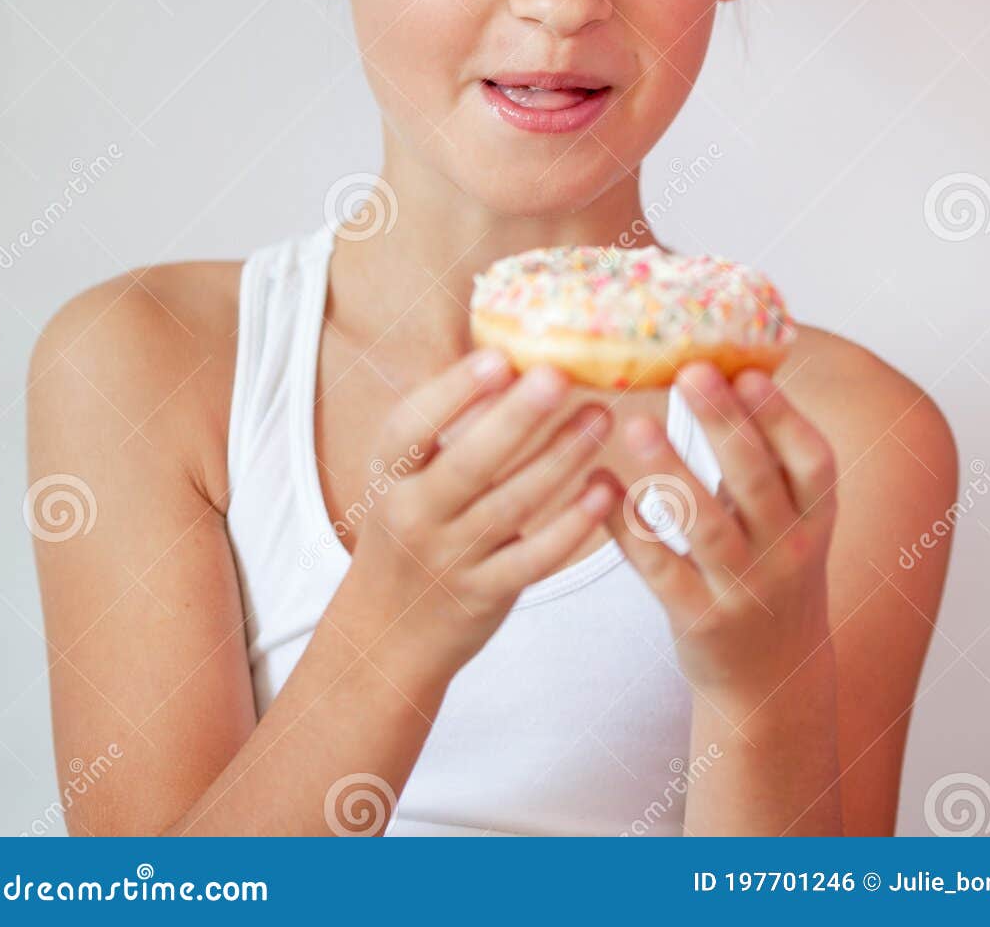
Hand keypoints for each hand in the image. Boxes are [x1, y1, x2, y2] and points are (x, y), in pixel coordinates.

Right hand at [341, 350, 613, 682]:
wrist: (385, 633)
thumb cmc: (409, 528)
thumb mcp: (405, 477)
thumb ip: (445, 426)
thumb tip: (506, 356)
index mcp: (390, 474)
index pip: (411, 427)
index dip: (452, 392)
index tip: (499, 359)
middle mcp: (414, 515)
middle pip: (469, 464)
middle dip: (517, 419)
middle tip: (560, 375)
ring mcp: (449, 558)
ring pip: (512, 505)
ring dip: (561, 458)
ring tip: (601, 418)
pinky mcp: (485, 594)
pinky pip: (534, 558)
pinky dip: (570, 525)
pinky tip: (603, 490)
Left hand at [593, 362, 837, 712]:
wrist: (775, 680)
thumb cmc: (772, 568)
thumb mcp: (791, 516)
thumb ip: (769, 454)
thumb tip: (739, 355)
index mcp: (815, 518)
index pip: (811, 461)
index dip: (783, 417)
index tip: (750, 370)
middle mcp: (787, 552)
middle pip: (756, 482)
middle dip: (724, 424)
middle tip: (690, 372)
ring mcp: (744, 589)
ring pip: (707, 527)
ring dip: (672, 472)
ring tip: (637, 424)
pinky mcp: (700, 620)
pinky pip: (663, 571)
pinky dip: (631, 528)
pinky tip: (602, 484)